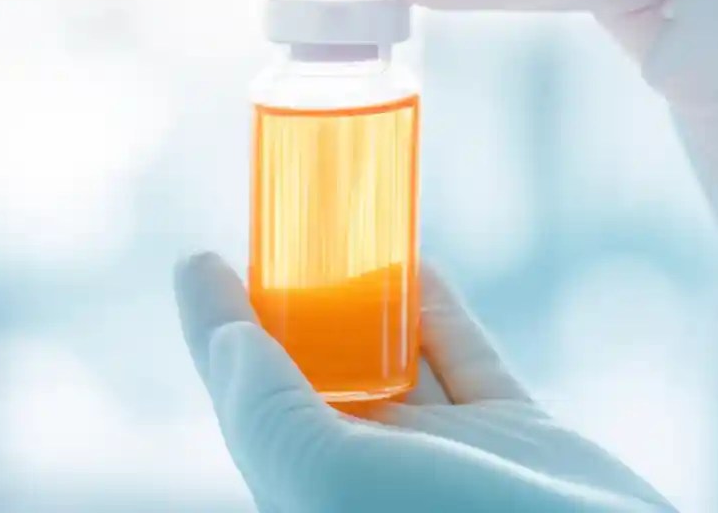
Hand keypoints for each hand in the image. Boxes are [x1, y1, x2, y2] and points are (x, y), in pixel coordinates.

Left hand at [175, 252, 672, 512]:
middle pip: (318, 374)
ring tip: (348, 232)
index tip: (199, 259)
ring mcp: (449, 460)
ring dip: (368, 297)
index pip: (248, 402)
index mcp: (316, 494)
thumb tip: (230, 343)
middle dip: (296, 305)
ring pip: (393, 359)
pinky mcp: (519, 442)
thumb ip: (274, 415)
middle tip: (285, 230)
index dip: (215, 330)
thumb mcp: (338, 482)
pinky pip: (467, 360)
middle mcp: (375, 478)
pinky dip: (441, 312)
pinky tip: (421, 267)